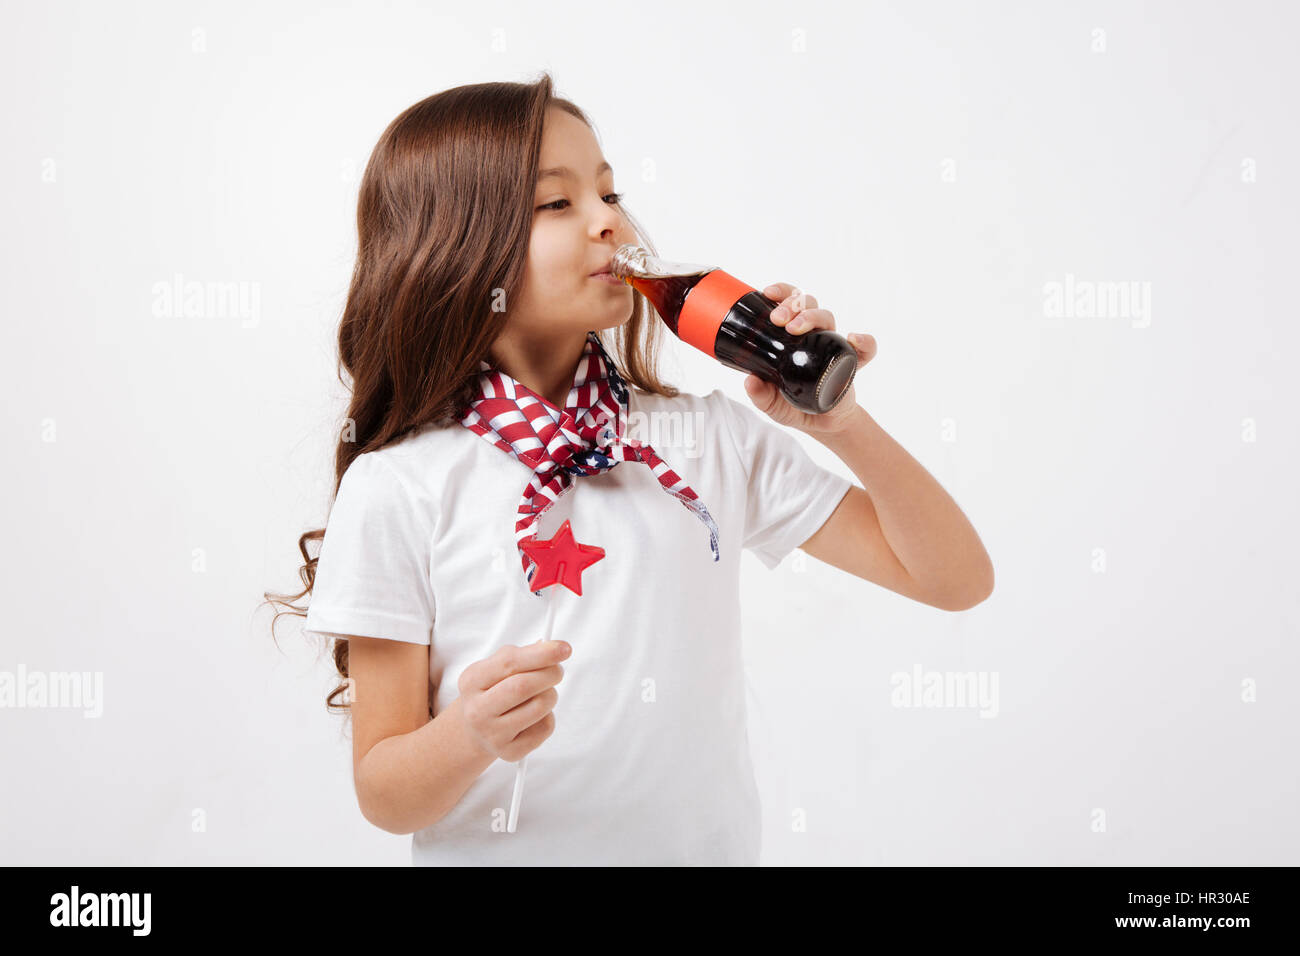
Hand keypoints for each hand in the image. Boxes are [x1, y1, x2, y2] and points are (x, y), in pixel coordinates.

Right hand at [456, 639, 569, 761]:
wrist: (475, 729)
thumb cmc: (493, 690)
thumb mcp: (496, 667)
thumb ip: (522, 654)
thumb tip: (553, 649)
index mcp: (471, 681)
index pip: (510, 662)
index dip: (541, 654)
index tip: (564, 648)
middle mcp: (477, 710)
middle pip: (523, 686)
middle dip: (549, 674)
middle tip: (558, 670)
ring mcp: (492, 734)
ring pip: (538, 707)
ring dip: (550, 694)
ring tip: (544, 692)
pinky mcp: (509, 752)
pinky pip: (544, 728)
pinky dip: (548, 715)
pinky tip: (536, 714)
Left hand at [742, 282, 876, 435]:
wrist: (822, 424)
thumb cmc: (794, 406)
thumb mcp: (771, 404)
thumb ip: (760, 395)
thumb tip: (750, 381)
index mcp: (790, 337)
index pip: (787, 304)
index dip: (780, 292)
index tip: (767, 293)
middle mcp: (812, 336)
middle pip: (807, 304)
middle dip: (792, 304)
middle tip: (778, 319)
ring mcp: (831, 346)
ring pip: (827, 317)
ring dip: (812, 315)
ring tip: (796, 328)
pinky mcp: (851, 362)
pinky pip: (865, 348)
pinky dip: (864, 341)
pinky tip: (852, 338)